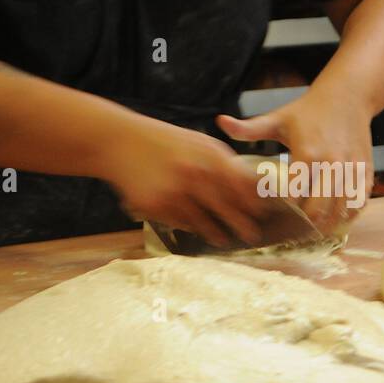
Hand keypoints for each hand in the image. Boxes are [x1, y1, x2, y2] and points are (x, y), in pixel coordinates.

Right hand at [105, 115, 266, 247]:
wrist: (120, 143)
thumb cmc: (166, 143)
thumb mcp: (200, 144)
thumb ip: (225, 163)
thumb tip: (253, 186)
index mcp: (210, 155)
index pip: (242, 185)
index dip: (255, 203)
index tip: (263, 214)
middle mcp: (195, 174)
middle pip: (227, 208)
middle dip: (243, 225)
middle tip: (253, 237)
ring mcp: (175, 192)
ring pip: (203, 222)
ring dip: (217, 233)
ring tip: (224, 240)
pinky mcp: (157, 206)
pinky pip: (180, 223)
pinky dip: (190, 227)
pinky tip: (196, 229)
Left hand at [217, 89, 373, 232]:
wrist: (348, 96)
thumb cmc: (309, 110)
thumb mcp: (278, 118)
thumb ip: (250, 128)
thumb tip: (220, 123)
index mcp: (308, 154)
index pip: (295, 196)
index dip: (285, 211)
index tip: (275, 218)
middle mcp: (332, 164)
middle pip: (318, 210)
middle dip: (305, 225)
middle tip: (293, 233)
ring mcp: (352, 170)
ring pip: (340, 210)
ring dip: (327, 224)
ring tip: (313, 232)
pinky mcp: (366, 171)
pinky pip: (359, 202)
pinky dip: (348, 215)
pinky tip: (335, 219)